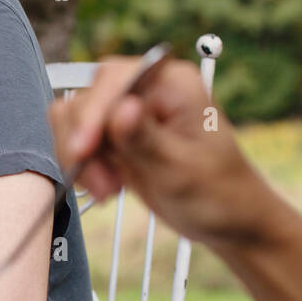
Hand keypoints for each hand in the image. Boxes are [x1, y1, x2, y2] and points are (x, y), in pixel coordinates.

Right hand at [48, 56, 268, 247]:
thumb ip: (146, 139)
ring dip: (79, 156)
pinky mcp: (116, 134)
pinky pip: (78, 138)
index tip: (82, 151)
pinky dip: (83, 164)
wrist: (226, 219)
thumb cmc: (219, 193)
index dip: (92, 113)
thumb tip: (121, 108)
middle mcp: (146, 88)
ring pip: (74, 118)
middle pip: (88, 96)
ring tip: (108, 189)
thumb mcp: (181, 170)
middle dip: (84, 140)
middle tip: (102, 183)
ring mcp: (129, 111)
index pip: (113, 80)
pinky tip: (107, 187)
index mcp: (172, 83)